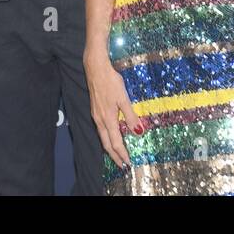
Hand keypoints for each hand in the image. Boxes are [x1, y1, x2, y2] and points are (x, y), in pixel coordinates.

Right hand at [84, 49, 140, 168]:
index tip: (128, 163)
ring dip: (110, 148)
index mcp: (107, 119)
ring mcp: (96, 115)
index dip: (121, 154)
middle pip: (106, 144)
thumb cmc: (111, 81)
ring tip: (117, 155)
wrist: (95, 68)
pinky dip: (106, 138)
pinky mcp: (95, 110)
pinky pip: (101, 130)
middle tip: (122, 165)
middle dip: (114, 156)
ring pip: (102, 137)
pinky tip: (111, 137)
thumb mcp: (124, 98)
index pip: (115, 142)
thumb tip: (138, 132)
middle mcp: (100, 120)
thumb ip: (130, 116)